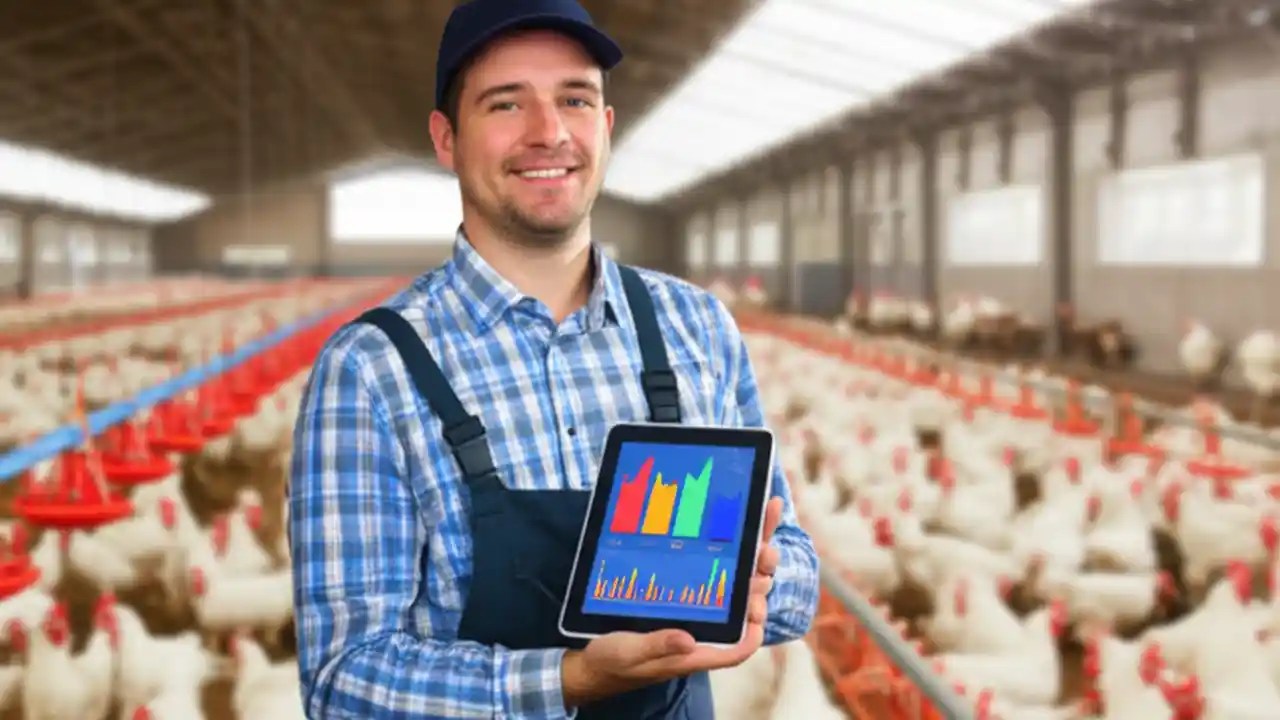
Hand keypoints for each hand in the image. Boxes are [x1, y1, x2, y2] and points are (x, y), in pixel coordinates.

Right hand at [562, 498, 784, 706]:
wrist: (595, 657)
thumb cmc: (614, 660)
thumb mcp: (630, 653)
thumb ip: (658, 646)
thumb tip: (687, 640)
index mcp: (695, 651)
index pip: (734, 648)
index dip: (750, 630)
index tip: (757, 608)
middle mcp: (702, 631)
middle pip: (742, 607)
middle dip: (758, 580)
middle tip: (766, 552)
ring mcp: (694, 612)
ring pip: (733, 588)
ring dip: (749, 565)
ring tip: (760, 538)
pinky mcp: (681, 597)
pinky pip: (709, 577)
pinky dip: (723, 557)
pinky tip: (731, 533)